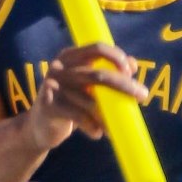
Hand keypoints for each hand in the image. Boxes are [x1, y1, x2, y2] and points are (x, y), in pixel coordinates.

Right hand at [24, 43, 147, 152]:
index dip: (117, 57)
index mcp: (70, 56)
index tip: (131, 71)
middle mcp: (60, 67)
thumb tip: (132, 65)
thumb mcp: (87, 85)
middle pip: (99, 74)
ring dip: (109, 115)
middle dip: (125, 85)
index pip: (97, 48)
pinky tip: (98, 133)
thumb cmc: (70, 101)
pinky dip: (93, 126)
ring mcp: (52, 85)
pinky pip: (79, 116)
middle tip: (143, 96)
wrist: (38, 126)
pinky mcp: (48, 105)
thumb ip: (107, 72)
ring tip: (116, 126)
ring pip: (91, 100)